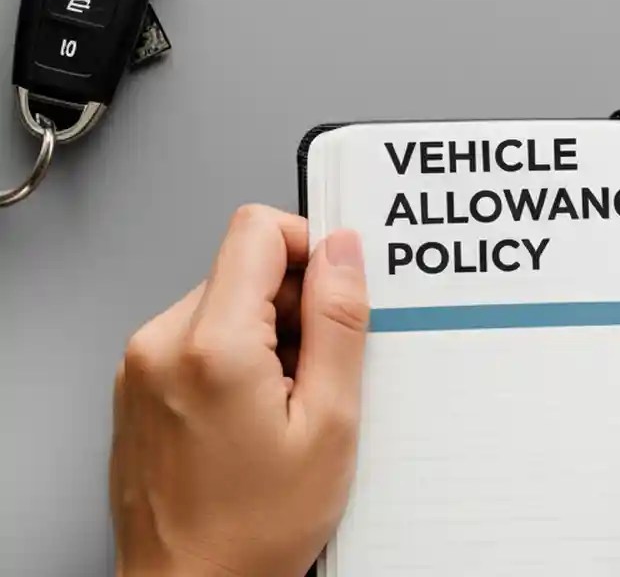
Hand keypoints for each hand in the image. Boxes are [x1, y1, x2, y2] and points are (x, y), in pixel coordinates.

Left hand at [110, 205, 369, 576]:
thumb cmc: (254, 531)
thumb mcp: (330, 424)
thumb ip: (338, 324)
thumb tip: (342, 252)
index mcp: (212, 346)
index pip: (258, 230)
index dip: (310, 247)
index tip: (336, 290)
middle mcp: (161, 344)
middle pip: (242, 268)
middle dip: (295, 305)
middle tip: (319, 375)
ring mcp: (141, 366)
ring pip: (223, 303)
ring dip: (268, 335)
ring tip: (286, 406)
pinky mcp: (137, 386)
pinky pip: (198, 339)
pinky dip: (237, 359)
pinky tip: (257, 416)